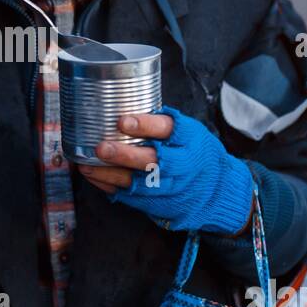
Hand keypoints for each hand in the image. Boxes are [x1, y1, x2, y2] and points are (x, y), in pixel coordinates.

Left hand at [77, 104, 254, 233]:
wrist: (219, 189)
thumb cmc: (196, 152)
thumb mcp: (190, 131)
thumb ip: (162, 124)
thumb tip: (121, 104)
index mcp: (191, 139)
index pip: (168, 130)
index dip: (145, 125)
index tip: (122, 120)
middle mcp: (183, 164)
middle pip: (153, 160)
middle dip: (125, 155)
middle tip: (101, 148)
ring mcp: (173, 187)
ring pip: (139, 183)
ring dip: (110, 175)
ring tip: (87, 165)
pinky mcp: (162, 203)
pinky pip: (134, 197)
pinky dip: (111, 188)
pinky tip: (94, 177)